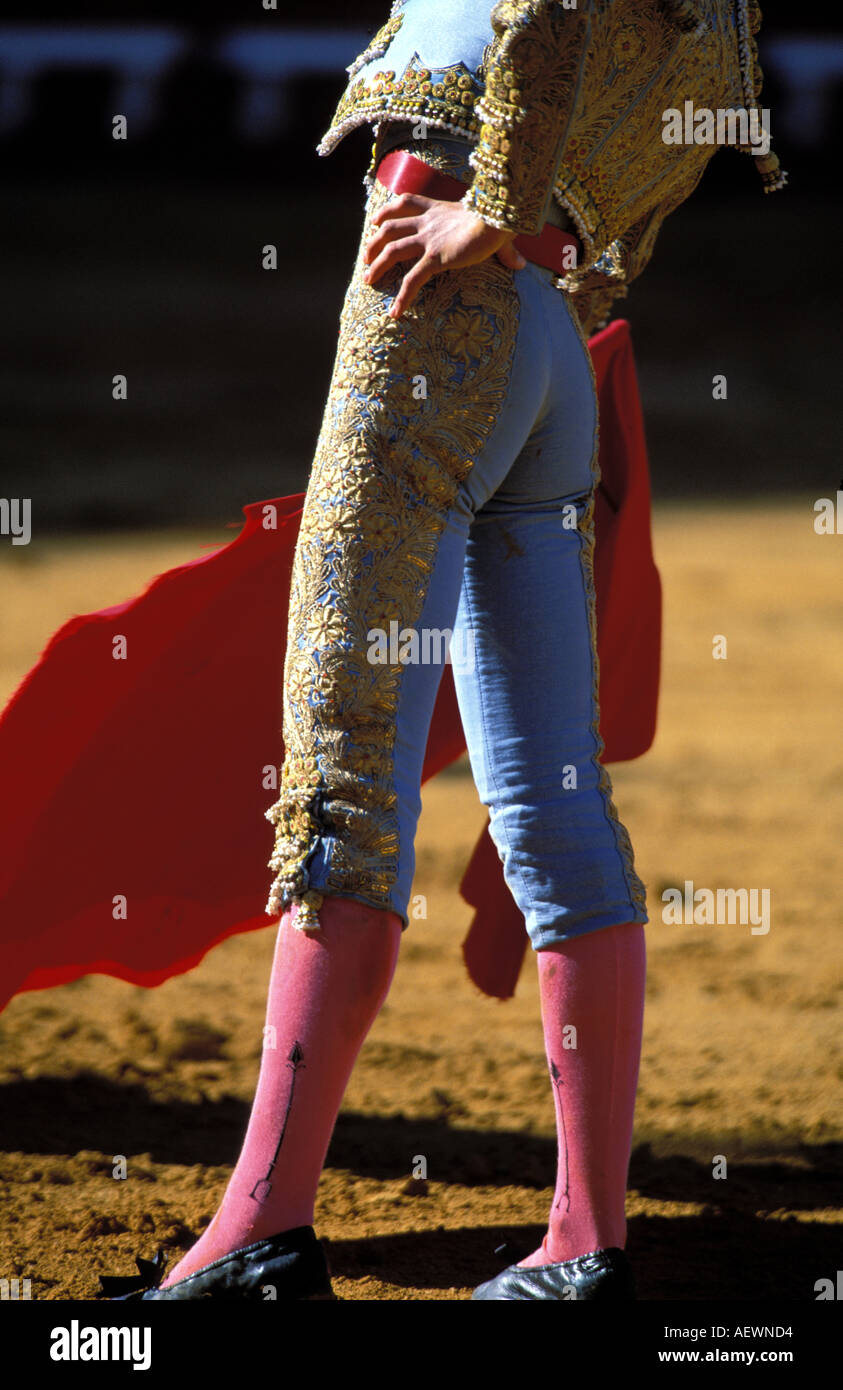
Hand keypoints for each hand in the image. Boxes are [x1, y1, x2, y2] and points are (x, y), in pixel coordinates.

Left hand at [363, 193, 526, 317]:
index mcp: (438, 209)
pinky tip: (395, 313)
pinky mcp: (435, 258)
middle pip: (390, 226)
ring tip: (368, 280)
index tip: (376, 220)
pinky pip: (412, 280)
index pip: (406, 203)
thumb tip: (522, 263)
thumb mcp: (498, 233)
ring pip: (392, 250)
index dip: (387, 210)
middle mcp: (428, 222)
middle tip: (366, 257)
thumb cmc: (500, 221)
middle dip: (374, 241)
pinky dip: (401, 298)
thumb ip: (505, 251)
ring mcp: (429, 240)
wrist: (498, 217)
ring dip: (376, 265)